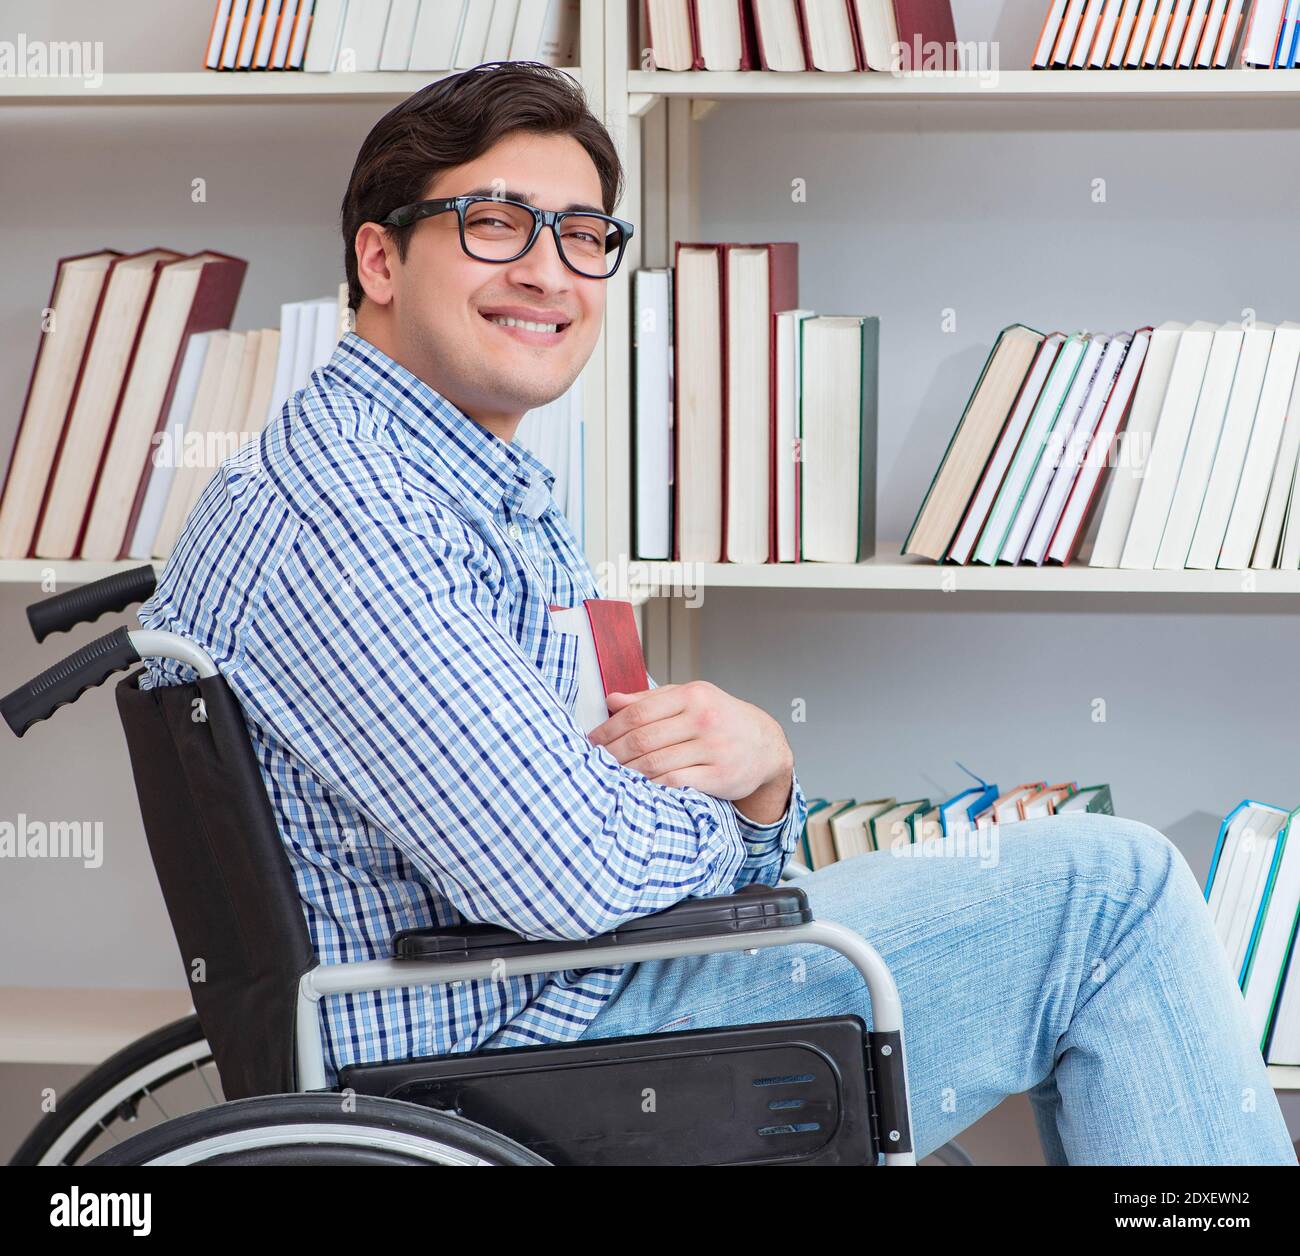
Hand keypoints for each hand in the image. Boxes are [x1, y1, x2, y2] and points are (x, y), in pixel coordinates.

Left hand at [589, 681, 793, 823]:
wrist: (765, 744)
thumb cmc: (721, 719)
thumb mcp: (690, 699)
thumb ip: (650, 699)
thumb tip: (612, 700)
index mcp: (693, 695)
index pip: (639, 711)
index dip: (609, 728)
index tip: (593, 740)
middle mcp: (704, 719)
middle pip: (643, 738)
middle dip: (613, 752)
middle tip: (595, 762)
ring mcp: (714, 748)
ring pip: (655, 762)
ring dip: (627, 772)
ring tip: (610, 776)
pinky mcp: (720, 776)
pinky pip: (674, 782)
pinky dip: (650, 787)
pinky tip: (637, 788)